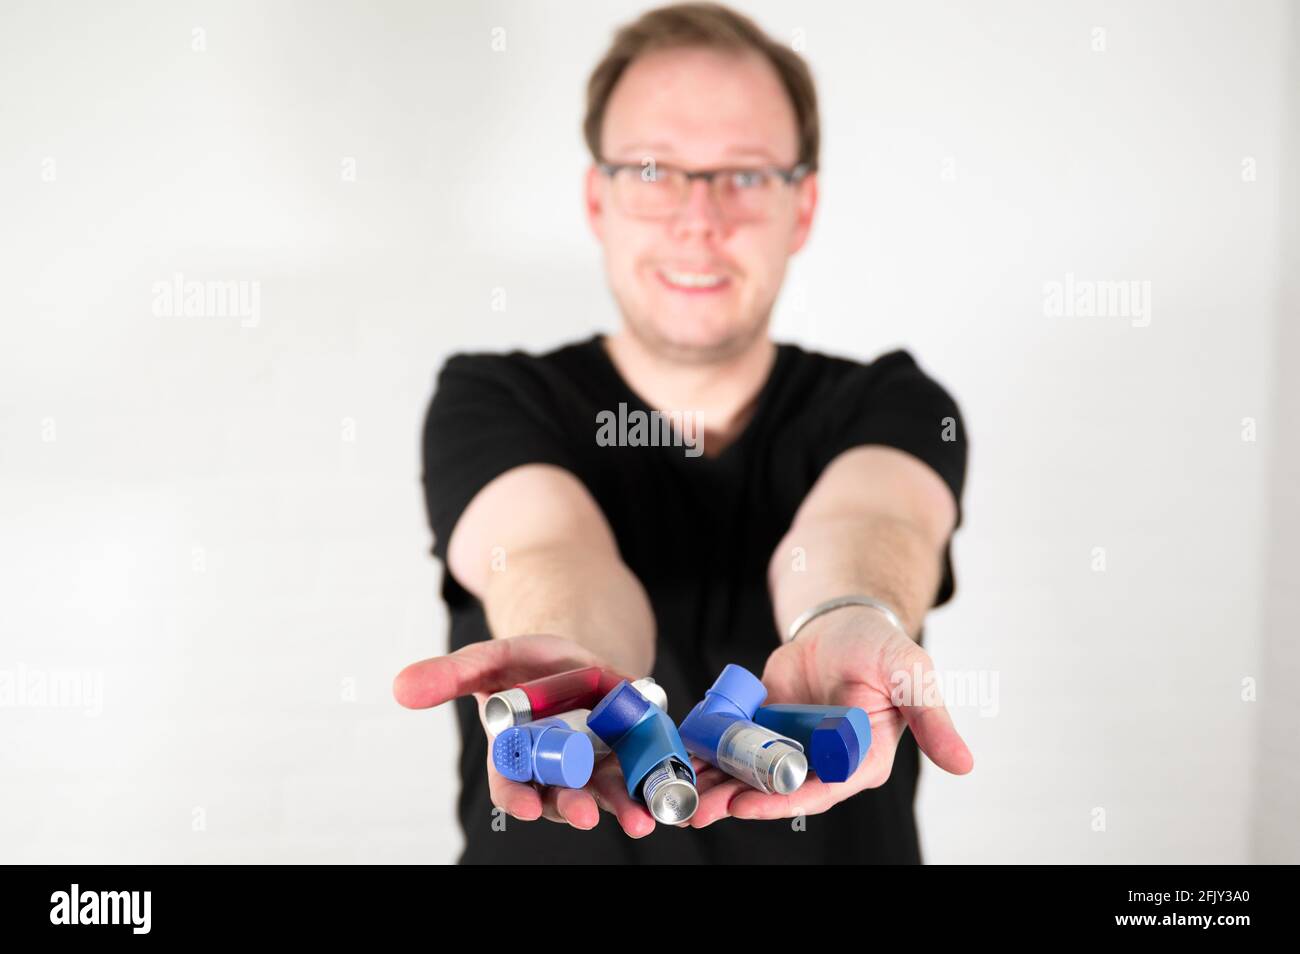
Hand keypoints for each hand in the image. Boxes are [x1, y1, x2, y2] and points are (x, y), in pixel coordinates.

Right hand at [393, 633, 659, 836]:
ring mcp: (594, 767)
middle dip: (573, 808)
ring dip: (622, 808)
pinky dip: (655, 784)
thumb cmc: (525, 665)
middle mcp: (555, 771)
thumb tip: (400, 688)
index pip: (512, 786)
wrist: (574, 652)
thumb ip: (449, 675)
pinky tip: (668, 792)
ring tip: (639, 819)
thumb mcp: (489, 659)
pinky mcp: (629, 754)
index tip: (523, 805)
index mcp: (517, 757)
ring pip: (606, 794)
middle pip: (562, 798)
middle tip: (584, 816)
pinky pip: (642, 775)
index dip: (517, 797)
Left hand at [689, 607, 973, 825]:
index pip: (820, 790)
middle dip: (737, 801)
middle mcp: (823, 764)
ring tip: (679, 795)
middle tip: (696, 807)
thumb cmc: (882, 648)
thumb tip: (966, 764)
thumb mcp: (911, 675)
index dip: (783, 799)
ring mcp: (790, 748)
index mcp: (862, 760)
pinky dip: (709, 756)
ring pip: (750, 775)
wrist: (844, 623)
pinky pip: (735, 749)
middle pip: (777, 790)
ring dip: (716, 787)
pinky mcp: (764, 730)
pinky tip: (679, 761)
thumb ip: (932, 720)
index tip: (747, 803)